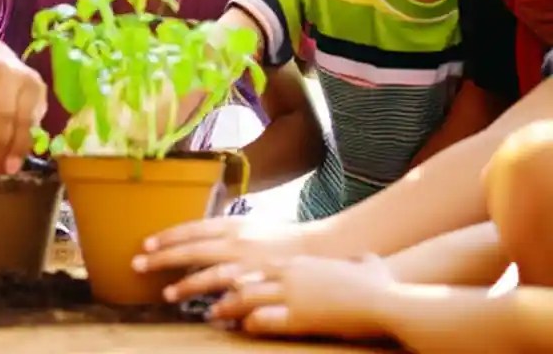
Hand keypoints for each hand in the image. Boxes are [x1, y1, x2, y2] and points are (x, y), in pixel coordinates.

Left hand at [132, 217, 319, 301]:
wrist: (326, 248)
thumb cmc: (285, 238)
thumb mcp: (251, 226)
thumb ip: (226, 231)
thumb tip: (200, 235)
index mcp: (235, 225)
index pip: (193, 228)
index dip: (168, 237)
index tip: (146, 244)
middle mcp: (240, 242)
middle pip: (194, 249)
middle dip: (164, 258)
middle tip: (138, 265)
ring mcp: (252, 264)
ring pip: (212, 274)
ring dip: (188, 285)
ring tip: (168, 294)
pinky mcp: (266, 283)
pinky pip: (238, 294)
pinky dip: (222, 303)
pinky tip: (209, 312)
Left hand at [213, 254, 393, 340]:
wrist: (388, 300)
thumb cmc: (380, 283)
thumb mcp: (364, 264)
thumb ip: (356, 260)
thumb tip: (364, 257)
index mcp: (297, 261)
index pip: (252, 262)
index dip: (232, 269)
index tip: (217, 274)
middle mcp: (288, 274)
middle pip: (239, 277)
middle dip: (213, 285)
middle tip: (197, 294)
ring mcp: (292, 294)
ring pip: (245, 297)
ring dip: (226, 306)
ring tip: (212, 313)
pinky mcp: (298, 317)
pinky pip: (263, 320)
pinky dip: (248, 323)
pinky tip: (241, 327)